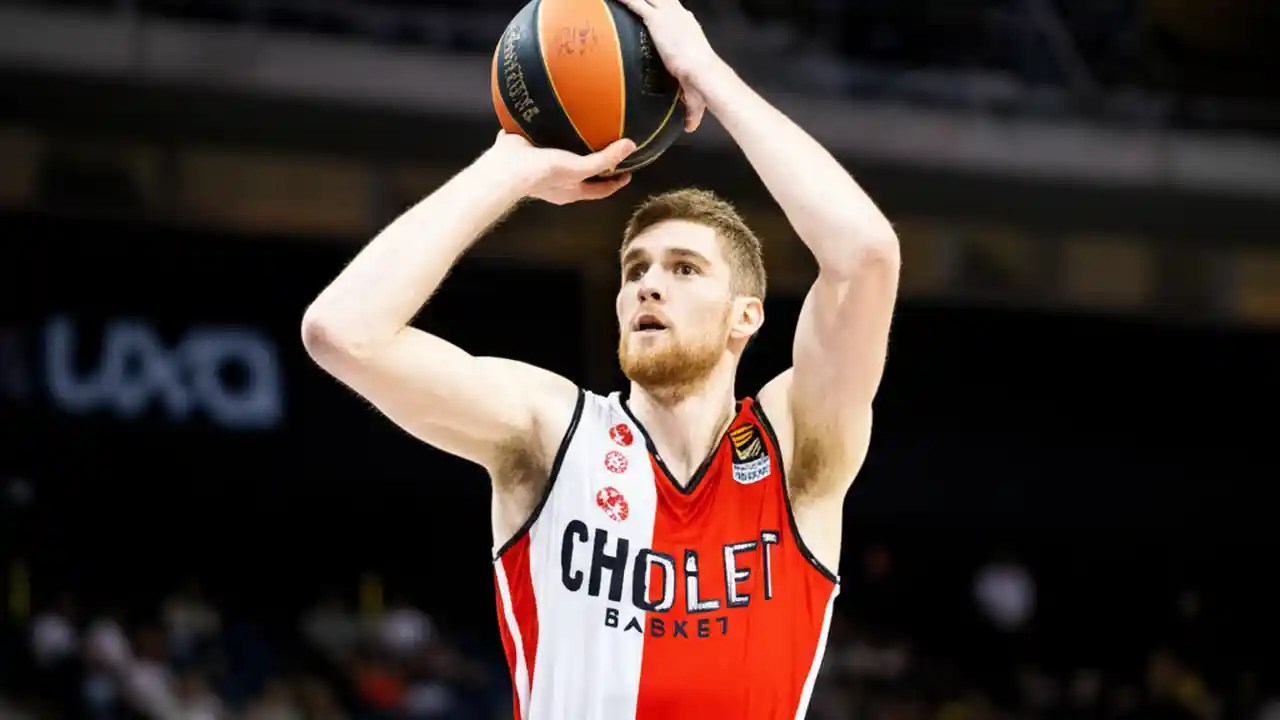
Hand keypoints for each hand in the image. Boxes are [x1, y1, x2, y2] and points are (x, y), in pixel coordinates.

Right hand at [489, 132, 635, 204]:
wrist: (509, 168)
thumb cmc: (545, 174)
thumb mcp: (580, 168)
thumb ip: (605, 159)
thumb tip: (631, 146)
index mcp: (571, 190)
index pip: (600, 190)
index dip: (616, 183)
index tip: (628, 172)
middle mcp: (556, 180)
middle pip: (581, 173)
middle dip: (594, 164)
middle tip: (608, 148)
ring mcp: (539, 165)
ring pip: (559, 155)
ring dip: (568, 144)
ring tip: (579, 126)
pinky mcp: (525, 150)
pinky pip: (538, 137)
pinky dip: (544, 128)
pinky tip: (550, 112)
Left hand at [614, 0, 716, 132]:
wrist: (701, 70)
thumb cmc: (702, 79)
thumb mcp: (695, 93)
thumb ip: (691, 109)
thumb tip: (690, 128)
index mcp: (688, 27)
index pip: (676, 12)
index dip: (669, 10)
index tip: (660, 12)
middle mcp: (678, 16)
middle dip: (654, 0)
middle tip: (646, 2)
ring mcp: (667, 15)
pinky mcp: (655, 19)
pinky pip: (636, 3)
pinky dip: (625, 0)